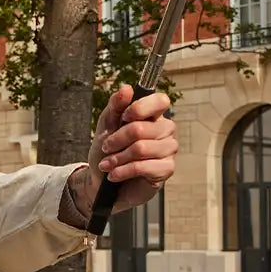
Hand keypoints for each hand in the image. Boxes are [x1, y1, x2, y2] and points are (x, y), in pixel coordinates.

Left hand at [71, 86, 177, 216]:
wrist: (102, 183)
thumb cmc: (107, 152)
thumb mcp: (106, 126)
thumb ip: (115, 106)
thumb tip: (127, 88)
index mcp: (154, 115)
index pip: (160, 101)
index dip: (140, 107)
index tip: (123, 117)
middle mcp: (165, 130)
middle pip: (141, 128)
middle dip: (116, 139)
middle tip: (106, 148)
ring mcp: (168, 150)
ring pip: (141, 148)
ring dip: (117, 158)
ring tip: (106, 164)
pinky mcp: (167, 169)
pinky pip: (143, 167)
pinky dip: (122, 171)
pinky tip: (114, 175)